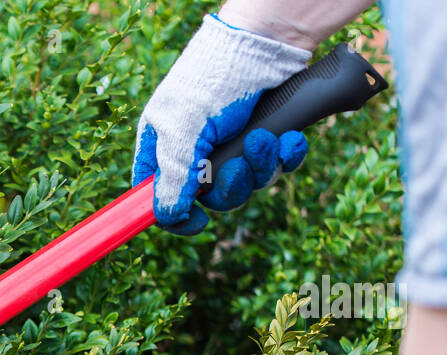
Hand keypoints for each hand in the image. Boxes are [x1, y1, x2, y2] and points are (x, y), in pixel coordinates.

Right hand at [132, 14, 311, 234]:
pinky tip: (290, 137)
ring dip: (261, 166)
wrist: (267, 39)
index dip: (175, 213)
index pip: (157, 195)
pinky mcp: (266, 136)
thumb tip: (168, 216)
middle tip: (238, 165)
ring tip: (265, 137)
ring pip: (247, 184)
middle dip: (231, 186)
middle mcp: (195, 148)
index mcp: (163, 145)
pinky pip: (276, 166)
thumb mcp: (183, 129)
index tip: (197, 221)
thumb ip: (173, 177)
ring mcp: (233, 143)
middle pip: (210, 197)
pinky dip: (286, 155)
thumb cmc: (214, 77)